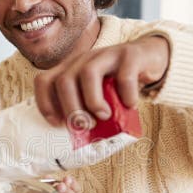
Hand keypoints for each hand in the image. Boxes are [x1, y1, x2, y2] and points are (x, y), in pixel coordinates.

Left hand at [34, 34, 169, 125]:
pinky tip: (130, 105)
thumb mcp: (97, 93)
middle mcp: (84, 59)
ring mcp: (106, 54)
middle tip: (85, 126)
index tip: (58, 123)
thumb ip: (87, 108)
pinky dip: (126, 94)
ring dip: (94, 101)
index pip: (44, 81)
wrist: (148, 57)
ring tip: (105, 117)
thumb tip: (82, 138)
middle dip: (72, 109)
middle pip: (64, 81)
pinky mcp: (130, 55)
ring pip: (89, 73)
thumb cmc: (117, 82)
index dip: (45, 103)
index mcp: (70, 69)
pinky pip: (124, 74)